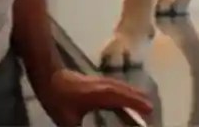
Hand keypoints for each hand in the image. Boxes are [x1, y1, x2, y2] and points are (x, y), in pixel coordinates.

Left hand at [35, 68, 152, 126]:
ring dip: (134, 93)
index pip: (125, 99)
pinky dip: (126, 90)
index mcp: (101, 94)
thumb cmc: (58, 99)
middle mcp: (105, 85)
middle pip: (128, 90)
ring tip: (143, 102)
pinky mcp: (98, 80)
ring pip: (123, 86)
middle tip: (150, 109)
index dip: (137, 104)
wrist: (48, 77)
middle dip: (140, 99)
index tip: (149, 110)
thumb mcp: (68, 120)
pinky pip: (117, 85)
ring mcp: (102, 81)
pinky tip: (125, 95)